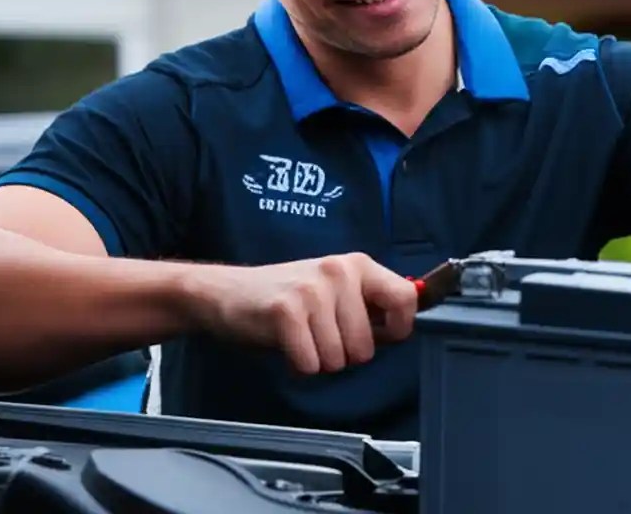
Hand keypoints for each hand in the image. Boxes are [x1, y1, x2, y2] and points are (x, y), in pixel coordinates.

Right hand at [187, 253, 417, 374]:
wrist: (224, 292)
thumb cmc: (285, 297)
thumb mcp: (334, 291)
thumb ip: (369, 305)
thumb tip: (403, 326)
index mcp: (357, 265)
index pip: (406, 298)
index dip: (398, 328)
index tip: (381, 336)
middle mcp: (339, 272)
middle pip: (367, 346)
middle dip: (344, 354)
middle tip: (319, 335)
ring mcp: (312, 291)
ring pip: (338, 360)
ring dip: (319, 360)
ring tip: (302, 337)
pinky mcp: (286, 312)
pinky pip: (311, 364)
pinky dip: (298, 365)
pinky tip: (286, 344)